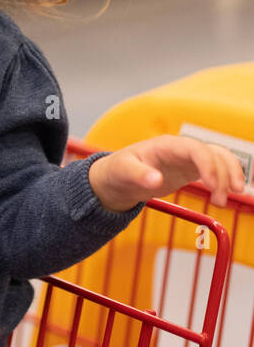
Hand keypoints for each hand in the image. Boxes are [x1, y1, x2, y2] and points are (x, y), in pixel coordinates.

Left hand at [88, 135, 248, 210]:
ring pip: (219, 160)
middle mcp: (181, 149)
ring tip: (222, 201)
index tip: (213, 185)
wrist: (117, 177)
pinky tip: (228, 193)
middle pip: (213, 154)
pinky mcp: (190, 169)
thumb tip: (155, 181)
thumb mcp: (123, 171)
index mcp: (166, 145)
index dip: (208, 164)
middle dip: (222, 174)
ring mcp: (187, 158)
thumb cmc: (118, 170)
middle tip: (220, 200)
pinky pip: (216, 169)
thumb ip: (139, 175)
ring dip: (229, 177)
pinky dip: (225, 179)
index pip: (195, 149)